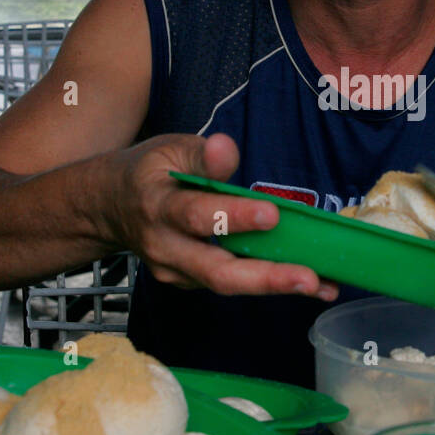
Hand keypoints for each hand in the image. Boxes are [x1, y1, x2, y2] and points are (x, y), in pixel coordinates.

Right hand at [106, 132, 339, 300]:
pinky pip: (232, 284)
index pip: (198, 216)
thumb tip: (225, 149)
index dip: (234, 217)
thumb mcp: (169, 149)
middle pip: (216, 271)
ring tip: (325, 285)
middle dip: (265, 277)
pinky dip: (270, 282)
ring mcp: (177, 271)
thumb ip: (202, 155)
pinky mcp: (190, 282)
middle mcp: (166, 247)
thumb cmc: (150, 172)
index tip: (271, 214)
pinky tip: (309, 280)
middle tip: (309, 278)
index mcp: (159, 207)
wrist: (109, 207)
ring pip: (228, 284)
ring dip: (278, 285)